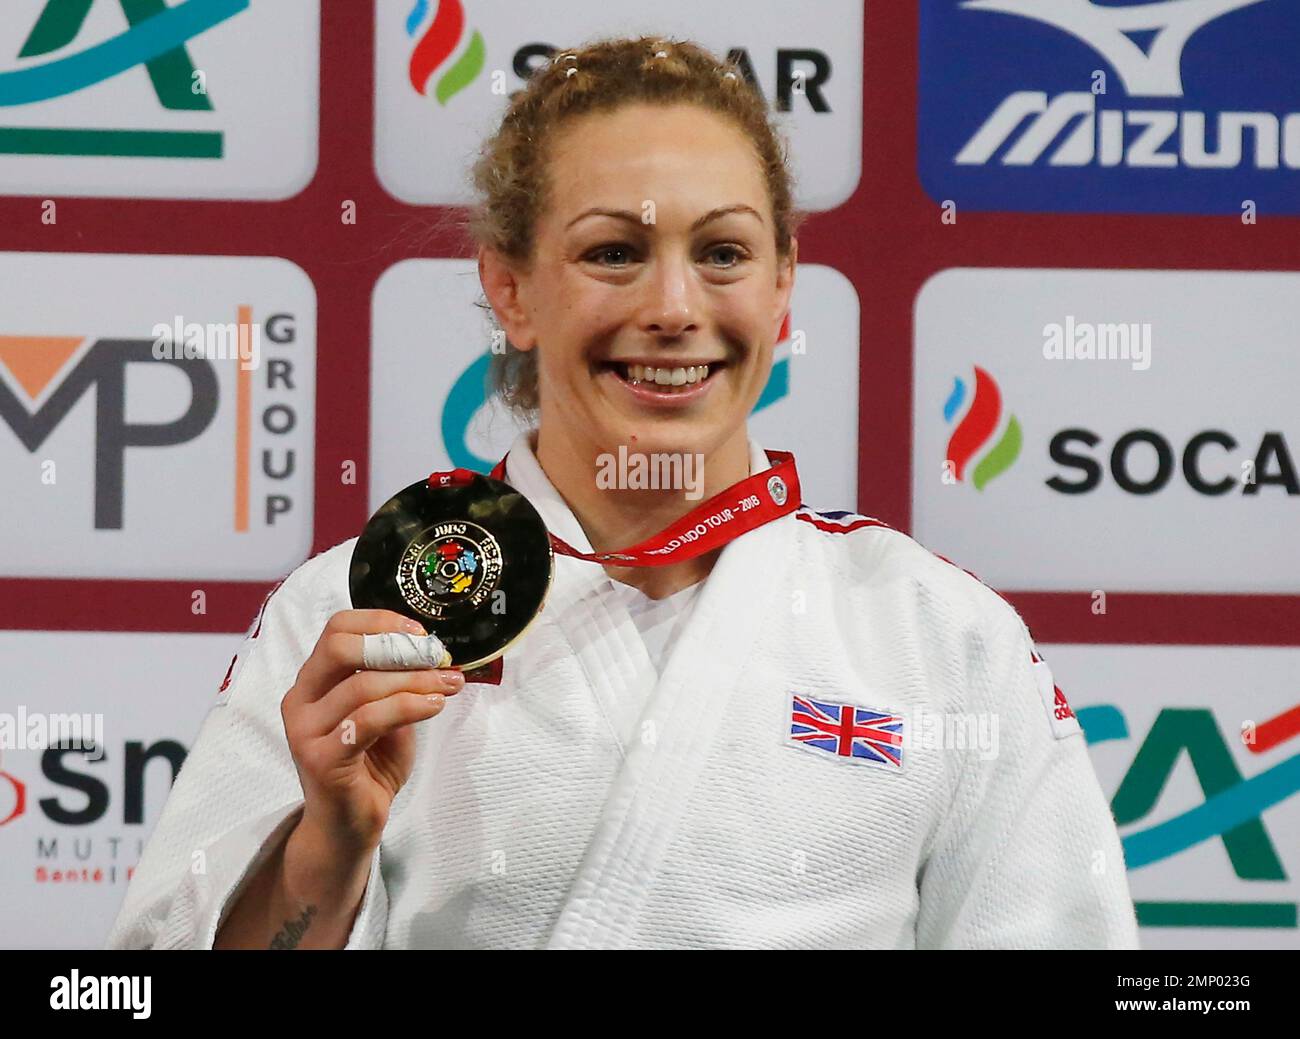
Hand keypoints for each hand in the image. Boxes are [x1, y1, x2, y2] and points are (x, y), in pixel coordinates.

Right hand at [280, 610, 462, 855]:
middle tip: (436, 657)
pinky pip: (368, 720)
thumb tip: (434, 652)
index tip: (421, 633)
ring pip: (361, 686)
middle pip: (339, 647)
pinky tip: (434, 706)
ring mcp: (306, 731)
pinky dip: (408, 706)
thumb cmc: (370, 765)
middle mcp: (301, 700)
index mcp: (313, 682)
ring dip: (415, 680)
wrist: (349, 825)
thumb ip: (397, 682)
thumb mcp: (386, 713)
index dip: (381, 622)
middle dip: (395, 647)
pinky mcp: (322, 759)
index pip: (337, 628)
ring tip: (447, 684)